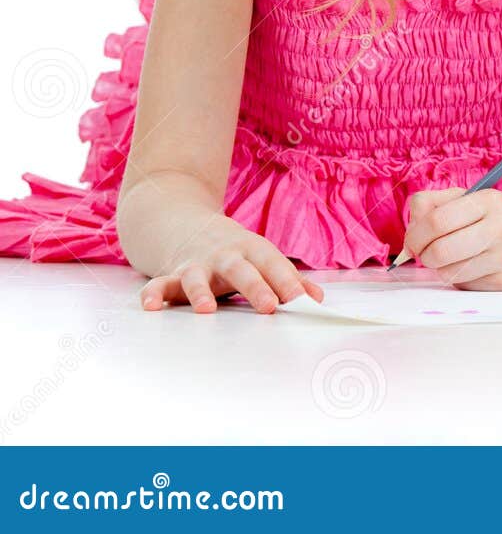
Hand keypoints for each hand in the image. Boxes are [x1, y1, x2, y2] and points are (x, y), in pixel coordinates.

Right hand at [139, 218, 323, 313]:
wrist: (187, 224)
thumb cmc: (236, 251)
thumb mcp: (263, 258)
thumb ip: (289, 279)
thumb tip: (318, 299)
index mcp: (253, 251)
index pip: (274, 265)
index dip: (289, 282)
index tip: (303, 301)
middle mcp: (225, 256)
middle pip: (242, 270)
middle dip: (256, 287)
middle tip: (270, 307)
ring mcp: (197, 265)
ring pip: (197, 277)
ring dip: (200, 292)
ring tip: (206, 309)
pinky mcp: (172, 274)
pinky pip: (160, 284)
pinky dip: (153, 294)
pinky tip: (151, 306)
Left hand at [403, 187, 501, 290]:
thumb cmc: (498, 219)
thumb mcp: (471, 199)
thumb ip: (433, 204)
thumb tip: (410, 233)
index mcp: (488, 201)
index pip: (437, 220)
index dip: (415, 235)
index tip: (414, 240)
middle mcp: (501, 228)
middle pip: (439, 251)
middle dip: (423, 255)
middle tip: (424, 253)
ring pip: (448, 272)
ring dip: (440, 269)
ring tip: (451, 258)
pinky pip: (464, 284)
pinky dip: (459, 278)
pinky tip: (472, 267)